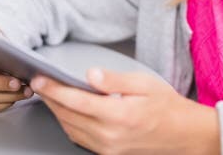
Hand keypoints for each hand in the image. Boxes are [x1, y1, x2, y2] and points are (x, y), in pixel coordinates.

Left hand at [30, 68, 220, 154]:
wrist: (184, 135)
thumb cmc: (166, 106)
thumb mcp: (144, 84)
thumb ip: (114, 80)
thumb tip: (91, 74)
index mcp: (119, 116)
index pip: (76, 101)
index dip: (54, 89)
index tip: (39, 78)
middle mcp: (110, 136)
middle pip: (68, 115)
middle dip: (50, 98)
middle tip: (38, 81)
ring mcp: (108, 148)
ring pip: (70, 128)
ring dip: (56, 111)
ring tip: (47, 92)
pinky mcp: (107, 153)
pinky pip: (79, 138)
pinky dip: (67, 123)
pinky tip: (64, 110)